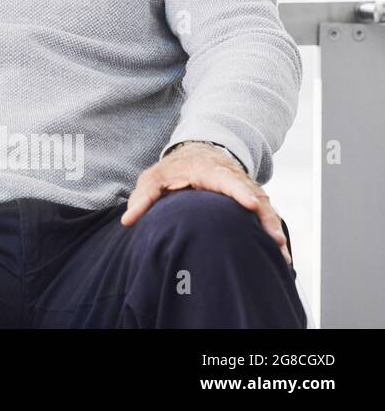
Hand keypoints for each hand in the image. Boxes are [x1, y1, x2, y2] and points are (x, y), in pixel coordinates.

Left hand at [121, 141, 291, 265]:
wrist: (195, 154)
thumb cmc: (172, 171)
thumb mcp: (153, 179)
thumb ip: (143, 198)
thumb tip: (128, 221)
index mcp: (207, 170)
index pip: (226, 179)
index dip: (240, 191)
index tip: (252, 204)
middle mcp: (232, 177)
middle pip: (252, 195)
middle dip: (265, 216)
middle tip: (275, 240)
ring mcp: (244, 187)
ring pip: (264, 206)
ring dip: (274, 228)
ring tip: (282, 254)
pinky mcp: (251, 198)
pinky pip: (267, 213)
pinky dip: (274, 231)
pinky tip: (281, 255)